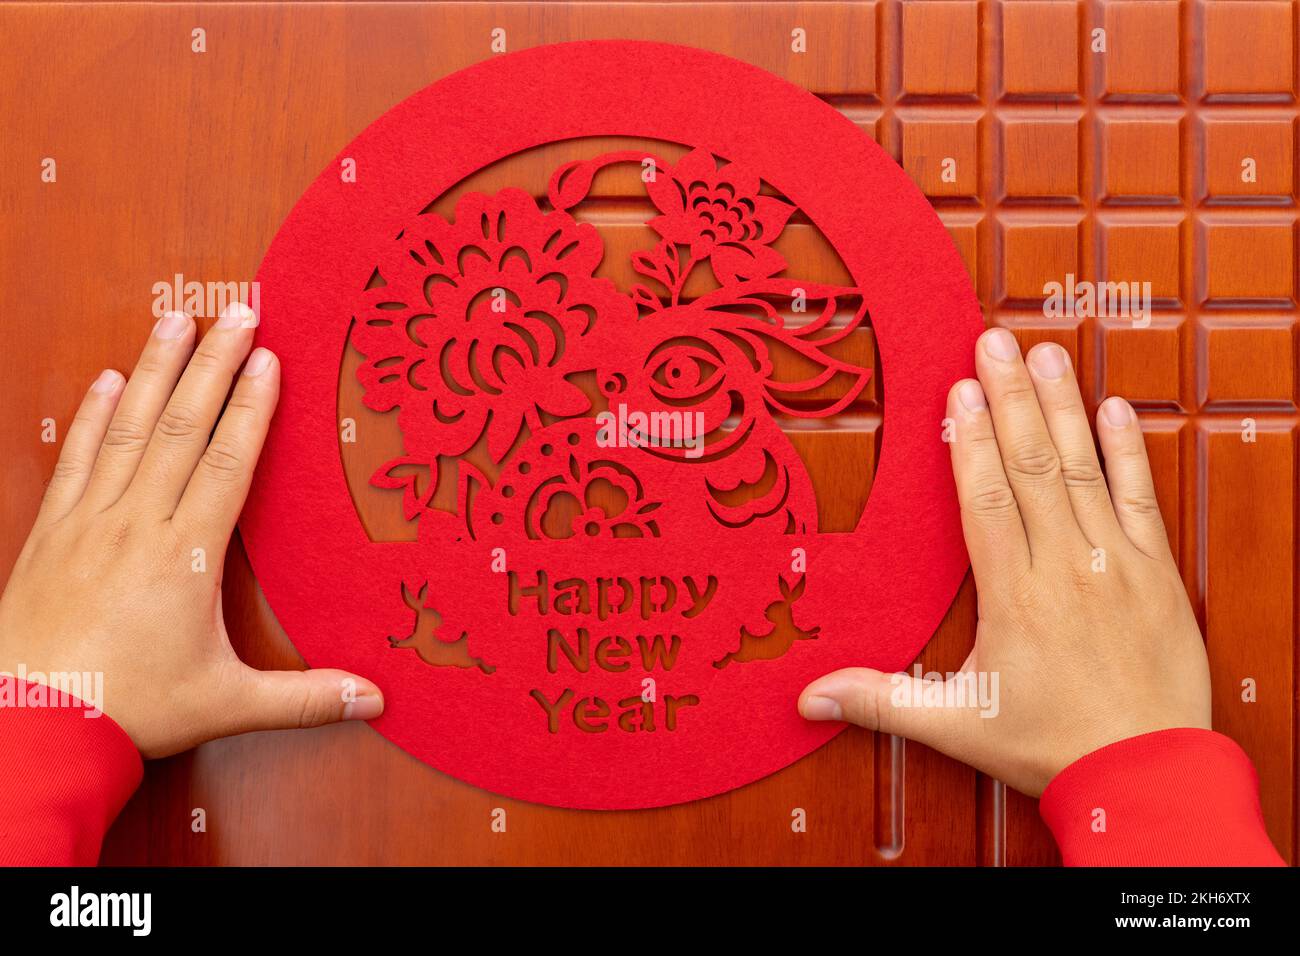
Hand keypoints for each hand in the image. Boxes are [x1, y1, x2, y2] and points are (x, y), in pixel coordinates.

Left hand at [0, 305, 382, 757]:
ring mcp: (90, 521)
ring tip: (173, 321)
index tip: (268, 360)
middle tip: (235, 312)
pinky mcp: (52, 532)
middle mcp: (137, 524)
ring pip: (128, 429)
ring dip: (152, 371)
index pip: (226, 462)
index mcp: (185, 554)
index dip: (251, 407)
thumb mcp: (225, 704)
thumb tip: (373, 701)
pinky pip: (75, 459)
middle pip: (182, 426)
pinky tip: (101, 382)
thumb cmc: (129, 708)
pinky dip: (89, 417)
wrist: (29, 726)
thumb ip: (304, 698)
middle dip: (213, 364)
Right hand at [798, 328, 1209, 795]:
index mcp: (1014, 596)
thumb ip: (882, 702)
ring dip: (1062, 407)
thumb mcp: (958, 724)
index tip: (959, 390)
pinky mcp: (1156, 574)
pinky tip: (1115, 408)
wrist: (1149, 777)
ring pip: (1085, 470)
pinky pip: (1139, 499)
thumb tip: (808, 696)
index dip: (971, 441)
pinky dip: (1128, 451)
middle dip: (1011, 399)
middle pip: (1033, 467)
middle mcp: (1065, 568)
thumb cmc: (1050, 747)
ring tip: (1045, 353)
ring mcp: (1115, 565)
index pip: (988, 500)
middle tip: (994, 341)